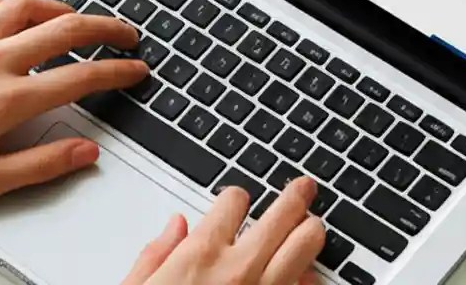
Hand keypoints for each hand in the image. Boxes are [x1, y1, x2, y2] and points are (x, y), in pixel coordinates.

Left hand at [0, 0, 147, 222]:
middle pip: (63, 29)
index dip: (117, 72)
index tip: (136, 70)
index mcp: (5, 99)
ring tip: (80, 16)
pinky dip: (8, 1)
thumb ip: (41, 164)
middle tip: (127, 34)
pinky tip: (17, 8)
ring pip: (25, 6)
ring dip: (61, 7)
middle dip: (105, 28)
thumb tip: (84, 151)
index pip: (80, 76)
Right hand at [122, 177, 325, 284]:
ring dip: (309, 234)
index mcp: (200, 256)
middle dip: (295, 198)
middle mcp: (240, 271)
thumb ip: (154, 256)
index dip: (236, 198)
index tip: (238, 203)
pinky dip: (309, 281)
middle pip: (285, 214)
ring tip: (311, 229)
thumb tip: (174, 228)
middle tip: (302, 190)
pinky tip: (304, 280)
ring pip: (308, 245)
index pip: (234, 200)